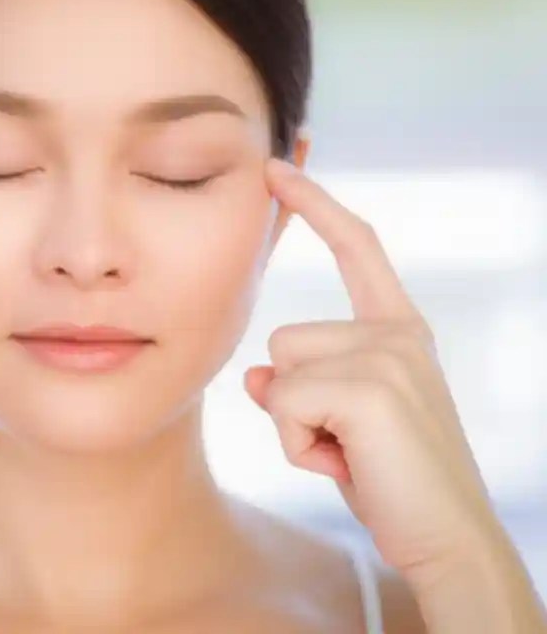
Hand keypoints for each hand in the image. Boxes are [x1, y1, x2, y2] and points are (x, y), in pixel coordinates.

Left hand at [244, 157, 501, 589]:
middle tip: (348, 445)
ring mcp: (389, 355)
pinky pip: (285, 403)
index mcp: (399, 330)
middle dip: (294, 401)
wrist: (445, 539)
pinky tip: (348, 466)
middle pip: (283, 339)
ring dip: (296, 425)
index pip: (357, 248)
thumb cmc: (390, 483)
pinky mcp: (370, 386)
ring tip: (350, 454)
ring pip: (280, 370)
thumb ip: (299, 387)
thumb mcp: (337, 424)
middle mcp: (399, 333)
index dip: (315, 204)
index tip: (276, 167)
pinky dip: (299, 445)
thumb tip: (259, 376)